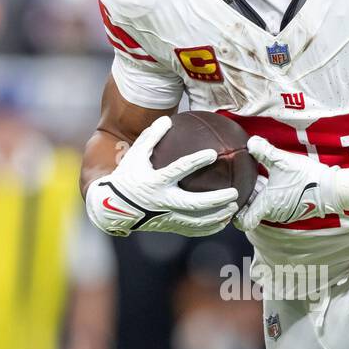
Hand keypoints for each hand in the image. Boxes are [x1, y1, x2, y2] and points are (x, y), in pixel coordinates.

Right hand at [85, 115, 238, 236]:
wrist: (114, 207)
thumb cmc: (127, 177)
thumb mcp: (135, 155)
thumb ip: (151, 137)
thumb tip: (167, 118)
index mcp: (155, 182)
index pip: (178, 170)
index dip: (196, 161)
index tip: (212, 154)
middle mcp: (162, 201)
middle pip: (194, 203)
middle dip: (216, 199)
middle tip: (234, 193)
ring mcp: (167, 216)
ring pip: (197, 220)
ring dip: (217, 216)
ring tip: (234, 208)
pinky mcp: (169, 226)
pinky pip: (193, 230)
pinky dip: (209, 228)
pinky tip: (223, 222)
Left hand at [236, 137, 339, 231]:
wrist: (332, 189)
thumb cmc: (307, 178)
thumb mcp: (282, 160)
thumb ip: (263, 151)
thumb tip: (250, 142)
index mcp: (267, 206)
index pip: (243, 221)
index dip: (234, 213)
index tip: (232, 202)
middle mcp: (274, 214)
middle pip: (252, 210)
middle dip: (246, 197)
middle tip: (241, 182)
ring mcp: (284, 214)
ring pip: (263, 206)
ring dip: (259, 195)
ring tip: (256, 178)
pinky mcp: (293, 210)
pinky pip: (275, 204)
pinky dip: (270, 195)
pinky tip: (271, 180)